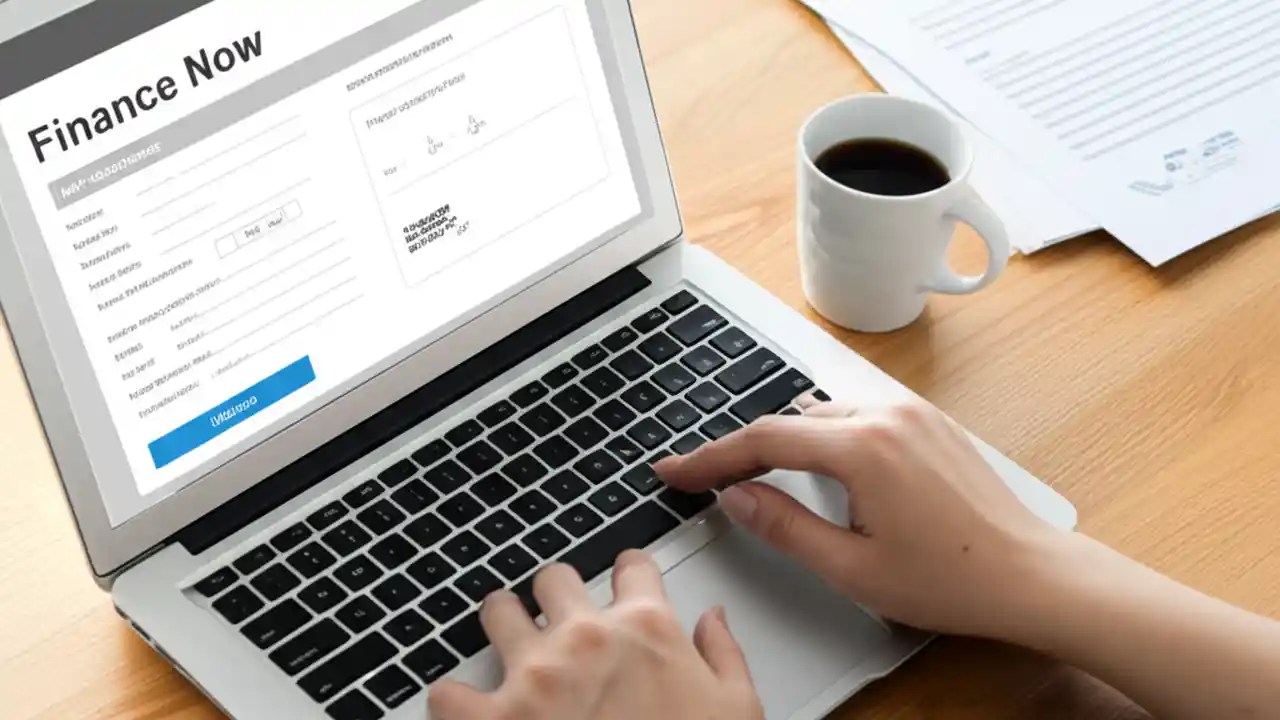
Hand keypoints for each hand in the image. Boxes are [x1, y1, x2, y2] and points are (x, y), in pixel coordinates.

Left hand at [428, 551, 762, 719]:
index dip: (627, 574)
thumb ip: (723, 655)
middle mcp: (587, 640)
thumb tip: (713, 620)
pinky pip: (447, 692)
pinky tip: (471, 710)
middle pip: (554, 579)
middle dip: (556, 596)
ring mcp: (534, 676)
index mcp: (648, 632)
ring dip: (503, 626)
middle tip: (559, 622)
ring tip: (511, 649)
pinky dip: (455, 701)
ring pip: (497, 612)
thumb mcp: (737, 711)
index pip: (632, 568)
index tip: (623, 582)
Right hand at [655, 397, 1066, 640]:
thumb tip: (736, 498)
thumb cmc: (952, 580)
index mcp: (863, 449)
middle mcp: (886, 416)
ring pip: (823, 414)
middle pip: (789, 422)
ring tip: (756, 475)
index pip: (763, 441)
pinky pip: (859, 414)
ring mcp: (912, 414)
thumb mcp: (852, 568)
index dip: (710, 458)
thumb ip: (784, 526)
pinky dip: (825, 434)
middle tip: (707, 480)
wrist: (1031, 575)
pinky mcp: (930, 422)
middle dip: (743, 450)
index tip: (675, 471)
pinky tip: (818, 465)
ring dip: (786, 440)